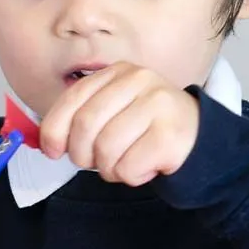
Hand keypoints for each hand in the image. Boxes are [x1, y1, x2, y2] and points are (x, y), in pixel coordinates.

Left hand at [39, 62, 198, 185]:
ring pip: (106, 149)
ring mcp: (158, 105)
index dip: (55, 129)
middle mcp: (139, 81)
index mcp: (118, 72)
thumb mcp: (114, 112)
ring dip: (109, 168)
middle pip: (86, 125)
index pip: (73, 99)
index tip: (53, 150)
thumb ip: (82, 119)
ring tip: (125, 163)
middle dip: (83, 154)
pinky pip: (128, 167)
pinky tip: (145, 166)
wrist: (199, 138)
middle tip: (96, 162)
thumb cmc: (147, 129)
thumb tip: (48, 143)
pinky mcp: (170, 135)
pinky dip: (130, 176)